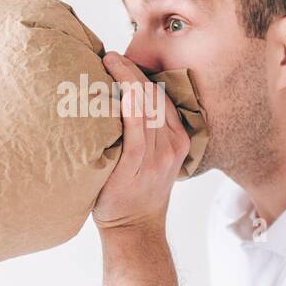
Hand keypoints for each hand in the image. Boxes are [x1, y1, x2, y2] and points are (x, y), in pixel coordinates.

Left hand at [92, 53, 190, 230]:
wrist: (135, 228)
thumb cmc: (135, 190)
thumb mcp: (152, 158)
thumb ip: (146, 131)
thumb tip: (120, 98)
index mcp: (178, 139)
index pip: (161, 96)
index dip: (141, 74)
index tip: (120, 61)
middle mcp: (172, 145)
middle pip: (154, 96)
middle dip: (131, 71)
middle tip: (109, 57)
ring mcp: (157, 156)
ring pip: (146, 107)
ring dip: (126, 80)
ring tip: (106, 63)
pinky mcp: (138, 165)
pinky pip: (136, 130)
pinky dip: (129, 106)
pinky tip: (119, 89)